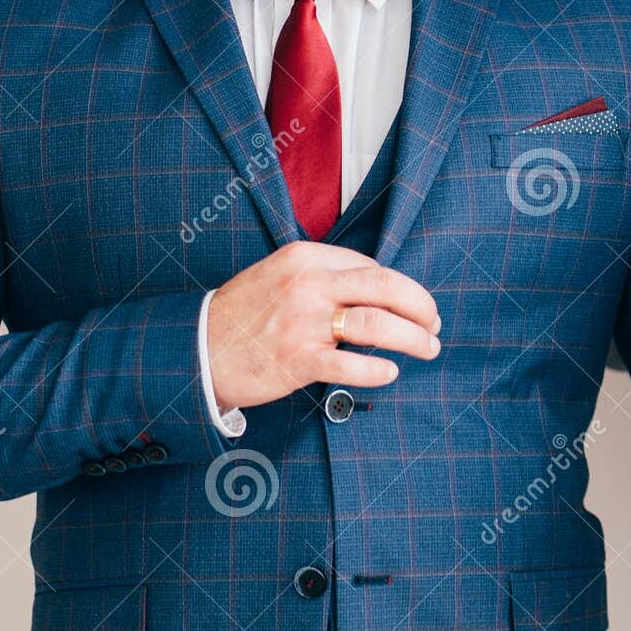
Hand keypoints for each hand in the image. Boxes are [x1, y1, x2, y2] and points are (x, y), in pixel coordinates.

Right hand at [206, 241, 441, 412]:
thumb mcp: (281, 276)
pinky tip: (390, 373)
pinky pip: (353, 366)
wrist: (195, 349)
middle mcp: (308, 284)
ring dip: (414, 338)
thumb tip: (378, 293)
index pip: (372, 267)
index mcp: (306, 257)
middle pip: (387, 286)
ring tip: (428, 348)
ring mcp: (304, 322)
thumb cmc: (244, 315)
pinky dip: (380, 371)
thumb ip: (325, 277)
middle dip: (422, 306)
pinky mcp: (298, 360)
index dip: (401, 288)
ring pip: (379, 324)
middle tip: (435, 323)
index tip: (414, 305)